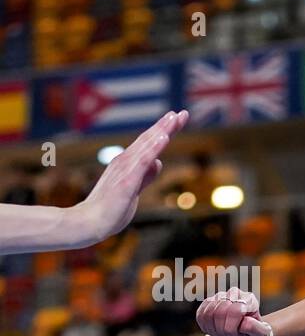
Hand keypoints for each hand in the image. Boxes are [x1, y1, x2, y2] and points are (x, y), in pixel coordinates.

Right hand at [71, 110, 188, 243]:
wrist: (90, 223)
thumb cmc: (110, 209)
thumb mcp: (134, 189)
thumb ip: (146, 176)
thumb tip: (158, 162)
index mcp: (128, 164)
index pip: (149, 144)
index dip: (164, 131)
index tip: (177, 118)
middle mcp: (125, 162)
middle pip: (149, 140)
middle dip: (165, 126)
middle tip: (182, 113)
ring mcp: (125, 170)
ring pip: (146, 146)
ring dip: (160, 131)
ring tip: (174, 118)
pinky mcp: (127, 181)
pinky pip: (142, 162)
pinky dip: (153, 148)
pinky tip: (163, 138)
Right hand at [196, 286, 271, 335]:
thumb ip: (255, 328)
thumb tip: (243, 321)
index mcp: (250, 300)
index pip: (235, 310)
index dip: (230, 328)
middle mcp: (235, 294)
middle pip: (220, 311)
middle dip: (221, 329)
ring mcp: (220, 296)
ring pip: (208, 312)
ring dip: (213, 328)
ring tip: (221, 334)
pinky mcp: (208, 303)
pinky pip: (200, 314)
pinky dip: (205, 326)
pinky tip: (213, 331)